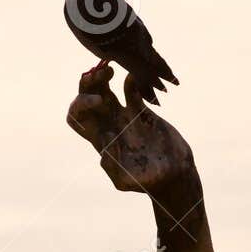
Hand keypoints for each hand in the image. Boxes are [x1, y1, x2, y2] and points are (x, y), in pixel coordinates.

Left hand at [66, 65, 196, 200]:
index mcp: (100, 138)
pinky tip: (135, 77)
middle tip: (103, 75)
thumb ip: (112, 166)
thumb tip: (104, 145)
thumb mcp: (127, 181)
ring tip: (112, 69)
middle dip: (88, 84)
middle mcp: (108, 125)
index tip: (98, 101)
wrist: (173, 175)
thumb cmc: (149, 182)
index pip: (76, 117)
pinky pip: (129, 89)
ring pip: (104, 90)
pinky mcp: (141, 111)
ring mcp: (123, 116)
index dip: (81, 104)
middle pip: (86, 97)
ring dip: (103, 76)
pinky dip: (129, 79)